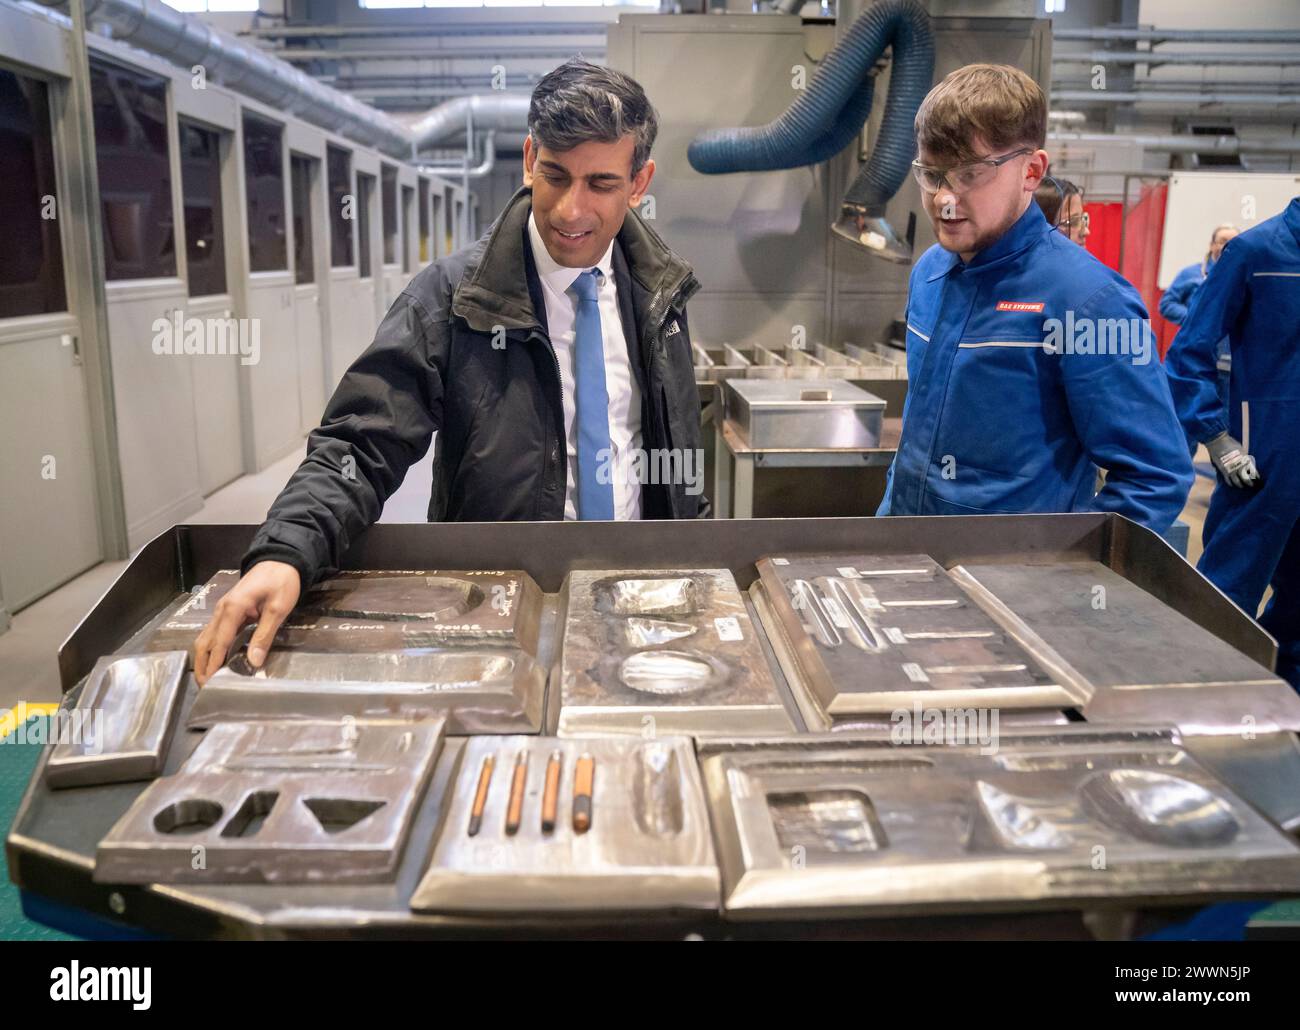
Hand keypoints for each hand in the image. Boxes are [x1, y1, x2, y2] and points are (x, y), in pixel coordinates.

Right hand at [192, 560, 300, 684]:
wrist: (281, 560)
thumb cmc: (282, 582)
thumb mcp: (278, 609)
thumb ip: (264, 635)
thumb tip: (254, 661)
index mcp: (233, 608)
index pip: (219, 642)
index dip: (214, 663)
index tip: (211, 682)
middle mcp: (222, 609)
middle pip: (205, 642)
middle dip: (203, 665)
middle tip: (205, 686)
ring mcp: (223, 609)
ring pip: (206, 637)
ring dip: (205, 658)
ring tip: (208, 677)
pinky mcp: (228, 610)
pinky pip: (214, 632)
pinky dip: (212, 648)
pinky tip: (216, 660)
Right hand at [1206, 432, 1261, 488]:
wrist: (1218, 441)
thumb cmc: (1230, 443)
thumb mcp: (1241, 449)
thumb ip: (1244, 457)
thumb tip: (1247, 464)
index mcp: (1245, 459)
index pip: (1253, 471)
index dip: (1256, 476)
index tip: (1259, 479)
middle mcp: (1239, 465)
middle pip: (1246, 478)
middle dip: (1250, 483)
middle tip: (1252, 486)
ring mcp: (1230, 468)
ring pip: (1237, 481)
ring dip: (1240, 485)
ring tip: (1242, 486)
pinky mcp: (1223, 469)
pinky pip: (1227, 479)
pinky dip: (1230, 483)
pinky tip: (1232, 485)